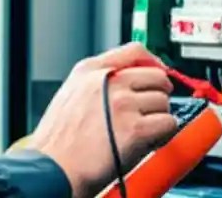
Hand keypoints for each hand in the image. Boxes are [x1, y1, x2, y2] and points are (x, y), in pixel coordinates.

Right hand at [19, 43, 178, 197]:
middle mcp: (107, 82)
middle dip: (157, 94)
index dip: (153, 62)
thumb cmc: (57, 143)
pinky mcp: (136, 129)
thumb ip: (97, 83)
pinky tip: (148, 142)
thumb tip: (127, 83)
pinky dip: (163, 135)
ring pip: (163, 101)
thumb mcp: (70, 95)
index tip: (159, 71)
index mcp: (89, 70)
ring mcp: (122, 104)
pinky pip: (168, 124)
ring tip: (142, 132)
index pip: (134, 51)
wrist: (52, 170)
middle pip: (156, 76)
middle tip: (148, 111)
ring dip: (158, 118)